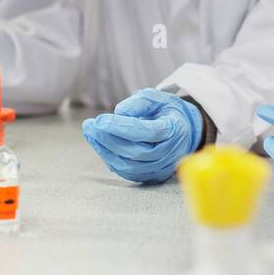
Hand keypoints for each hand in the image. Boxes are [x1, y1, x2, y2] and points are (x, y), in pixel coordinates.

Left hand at [81, 89, 201, 183]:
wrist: (183, 132)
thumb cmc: (167, 113)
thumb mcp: (158, 98)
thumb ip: (140, 102)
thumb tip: (119, 113)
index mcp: (174, 130)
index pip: (147, 132)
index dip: (122, 128)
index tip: (100, 120)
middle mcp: (169, 153)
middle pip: (136, 152)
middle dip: (108, 139)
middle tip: (90, 125)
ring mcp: (161, 168)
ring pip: (129, 166)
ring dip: (105, 150)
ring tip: (91, 133)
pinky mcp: (151, 176)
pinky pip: (127, 172)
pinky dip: (110, 159)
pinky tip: (99, 145)